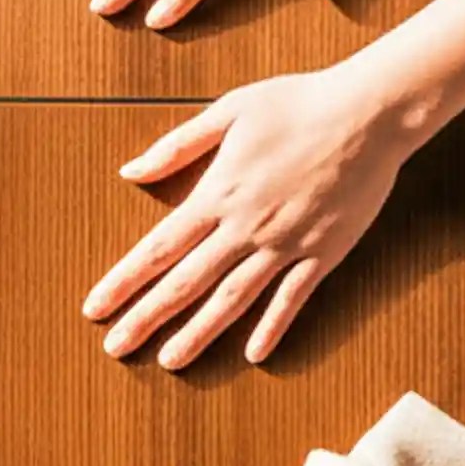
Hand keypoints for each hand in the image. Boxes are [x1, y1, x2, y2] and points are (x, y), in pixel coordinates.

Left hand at [82, 67, 421, 368]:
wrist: (370, 112)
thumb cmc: (297, 103)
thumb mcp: (229, 111)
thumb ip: (177, 146)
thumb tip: (130, 171)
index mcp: (217, 193)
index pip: (158, 248)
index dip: (123, 281)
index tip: (94, 308)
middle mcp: (245, 227)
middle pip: (186, 284)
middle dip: (146, 318)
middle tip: (116, 349)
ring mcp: (285, 245)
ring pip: (232, 300)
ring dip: (198, 334)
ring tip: (169, 362)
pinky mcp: (322, 253)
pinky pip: (292, 299)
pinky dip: (272, 328)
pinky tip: (253, 355)